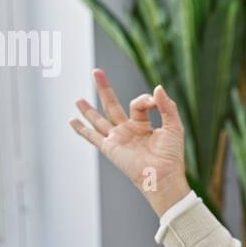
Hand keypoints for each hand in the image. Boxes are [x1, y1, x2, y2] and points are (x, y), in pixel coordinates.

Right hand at [69, 69, 190, 216]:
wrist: (163, 176)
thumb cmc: (171, 155)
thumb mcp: (174, 126)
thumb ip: (166, 106)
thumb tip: (157, 88)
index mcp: (144, 125)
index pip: (138, 103)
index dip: (145, 99)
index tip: (153, 102)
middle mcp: (129, 131)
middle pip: (112, 105)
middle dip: (104, 88)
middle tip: (96, 71)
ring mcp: (118, 139)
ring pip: (99, 119)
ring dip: (88, 109)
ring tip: (78, 99)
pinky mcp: (110, 148)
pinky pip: (92, 137)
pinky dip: (81, 129)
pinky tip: (71, 121)